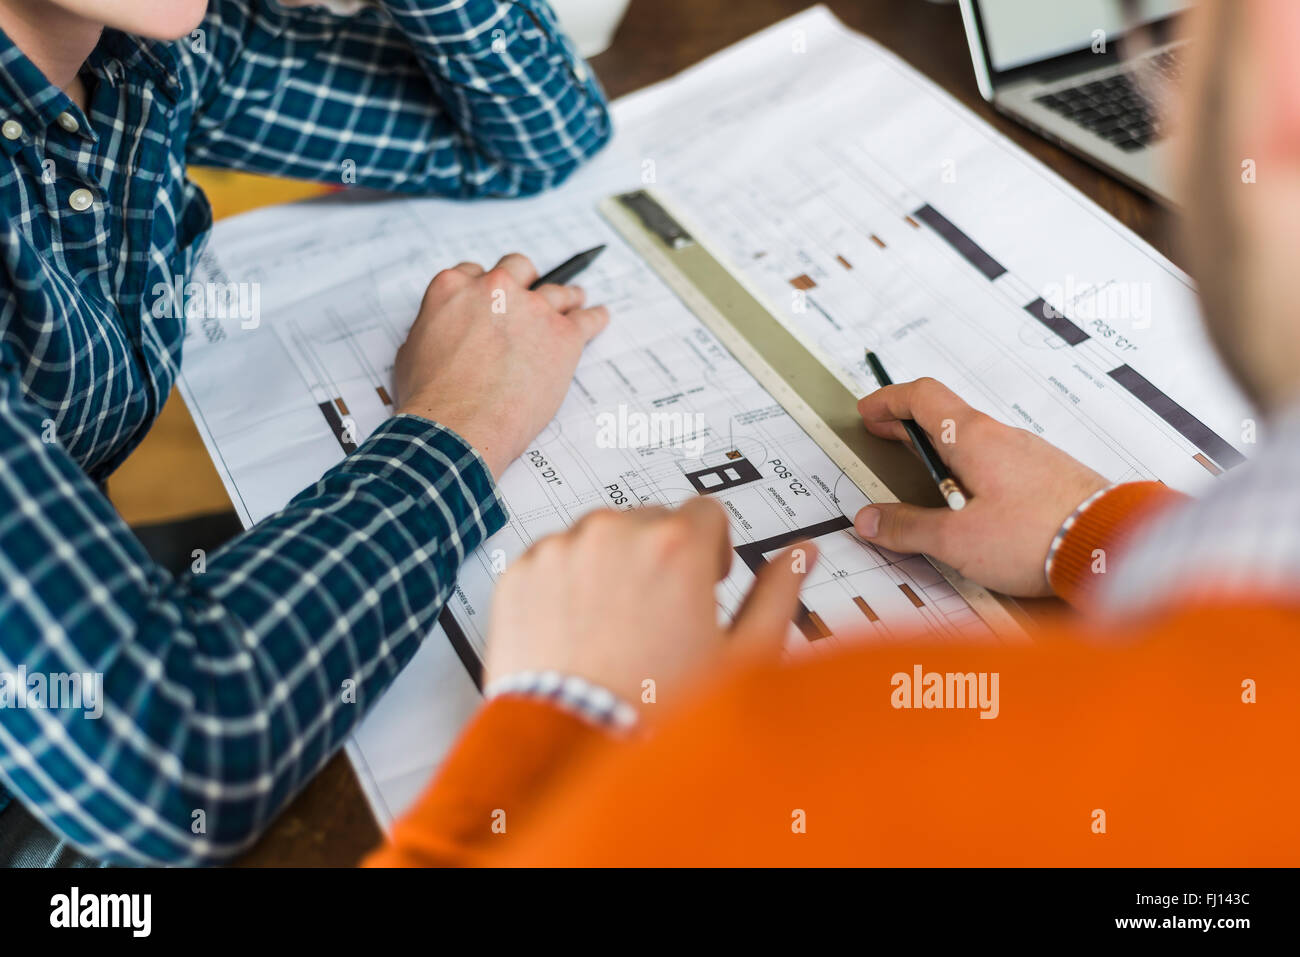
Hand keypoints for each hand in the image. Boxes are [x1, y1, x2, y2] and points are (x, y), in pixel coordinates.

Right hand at [394, 254, 608, 478]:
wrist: (458, 425)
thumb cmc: (432, 398)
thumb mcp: (412, 352)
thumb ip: (434, 330)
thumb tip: (443, 334)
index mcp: (454, 288)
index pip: (476, 272)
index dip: (488, 287)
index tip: (496, 296)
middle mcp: (496, 290)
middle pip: (519, 268)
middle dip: (526, 280)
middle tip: (533, 292)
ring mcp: (533, 309)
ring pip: (558, 291)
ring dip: (567, 296)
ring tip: (575, 300)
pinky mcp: (563, 334)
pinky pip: (587, 319)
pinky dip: (595, 317)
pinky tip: (599, 317)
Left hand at [484, 499, 816, 707]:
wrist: (570, 749)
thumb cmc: (659, 713)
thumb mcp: (742, 659)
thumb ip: (778, 593)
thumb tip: (803, 554)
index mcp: (677, 543)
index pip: (706, 512)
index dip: (711, 551)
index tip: (702, 584)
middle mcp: (615, 531)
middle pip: (651, 522)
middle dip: (660, 559)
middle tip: (658, 618)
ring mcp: (562, 548)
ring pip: (599, 538)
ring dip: (612, 567)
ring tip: (615, 631)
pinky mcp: (520, 571)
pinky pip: (553, 560)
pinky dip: (565, 585)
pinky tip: (578, 634)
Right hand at [853, 378, 1107, 596]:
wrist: (1112, 546)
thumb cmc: (1036, 536)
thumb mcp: (957, 540)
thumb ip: (908, 528)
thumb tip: (871, 521)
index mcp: (973, 439)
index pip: (923, 396)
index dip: (889, 401)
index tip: (868, 412)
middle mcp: (1002, 437)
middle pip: (946, 417)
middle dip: (909, 425)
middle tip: (884, 437)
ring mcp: (1029, 456)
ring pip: (974, 441)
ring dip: (941, 449)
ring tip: (923, 478)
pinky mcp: (1049, 478)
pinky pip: (998, 462)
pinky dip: (970, 468)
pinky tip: (970, 501)